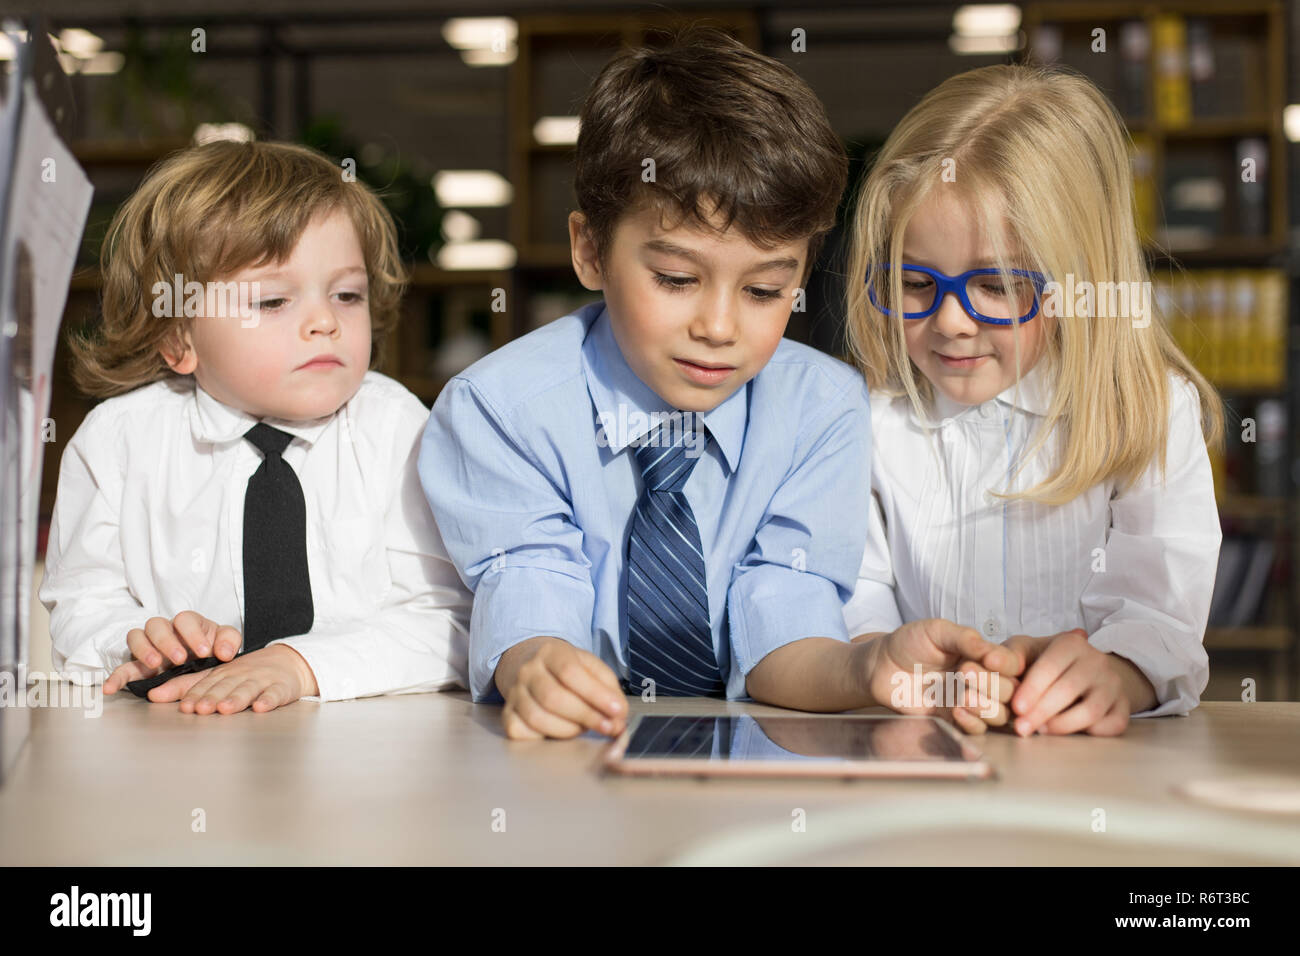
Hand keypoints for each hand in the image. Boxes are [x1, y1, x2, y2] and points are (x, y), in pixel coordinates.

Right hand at [103, 611, 241, 694]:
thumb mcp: (226, 644)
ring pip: (136, 637)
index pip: (184, 619)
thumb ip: (229, 642)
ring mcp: (149, 647)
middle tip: (180, 658)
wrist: (206, 666)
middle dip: (167, 641)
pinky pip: (123, 668)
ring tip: (155, 665)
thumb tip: (223, 653)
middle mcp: (165, 631)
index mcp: (188, 623)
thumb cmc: (214, 650)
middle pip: (156, 625)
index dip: (192, 633)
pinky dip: (115, 677)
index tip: (204, 651)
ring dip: (143, 650)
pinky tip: (110, 688)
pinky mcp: (138, 666)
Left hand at [144, 644, 316, 714]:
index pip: (206, 683)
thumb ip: (185, 687)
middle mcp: (240, 674)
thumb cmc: (248, 674)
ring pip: (248, 689)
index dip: (196, 694)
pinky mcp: (282, 687)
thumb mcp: (217, 676)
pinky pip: (275, 694)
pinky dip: (269, 700)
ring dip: (237, 699)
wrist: (288, 663)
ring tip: (226, 708)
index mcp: (223, 672)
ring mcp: (262, 680)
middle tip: (201, 708)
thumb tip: (152, 695)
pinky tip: (261, 707)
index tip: (185, 707)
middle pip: (225, 686)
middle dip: (213, 697)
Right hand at [496, 637, 627, 739]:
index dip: (595, 694)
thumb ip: (608, 687)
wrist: (527, 662)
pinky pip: (520, 732)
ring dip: (568, 730)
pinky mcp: (507, 714)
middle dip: (586, 716)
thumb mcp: (589, 666)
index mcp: (550, 652)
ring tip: (584, 727)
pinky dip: (543, 737)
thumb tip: (619, 715)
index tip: (616, 711)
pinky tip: (558, 731)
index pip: (570, 672)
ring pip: (537, 718)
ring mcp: (514, 693)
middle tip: (608, 727)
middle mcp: (528, 671)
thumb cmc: (565, 668)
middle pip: (553, 697)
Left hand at [864, 619, 1019, 733]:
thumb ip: (966, 639)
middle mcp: (983, 681)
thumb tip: (993, 652)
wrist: (882, 665)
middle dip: (992, 684)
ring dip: (985, 706)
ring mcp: (970, 702)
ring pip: (998, 714)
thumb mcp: (938, 631)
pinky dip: (972, 722)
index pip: (1011, 664)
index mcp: (984, 657)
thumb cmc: (910, 642)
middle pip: (1009, 691)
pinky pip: (976, 730)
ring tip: (964, 695)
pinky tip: (956, 710)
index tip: (991, 661)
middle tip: (964, 672)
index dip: (1006, 664)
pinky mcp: (954, 720)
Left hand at [1003, 629, 1132, 735]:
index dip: (1032, 688)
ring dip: (1062, 725)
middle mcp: (1096, 661)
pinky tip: (1069, 733)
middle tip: (1021, 728)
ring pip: (1091, 711)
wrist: (1086, 669)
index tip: (1016, 707)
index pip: (1051, 666)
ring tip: (1041, 731)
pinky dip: (1091, 733)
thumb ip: (1008, 656)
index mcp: (1071, 644)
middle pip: (1069, 689)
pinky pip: (1112, 724)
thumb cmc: (1046, 661)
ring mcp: (1113, 685)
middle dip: (1041, 711)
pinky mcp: (1123, 706)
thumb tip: (990, 660)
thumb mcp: (1025, 649)